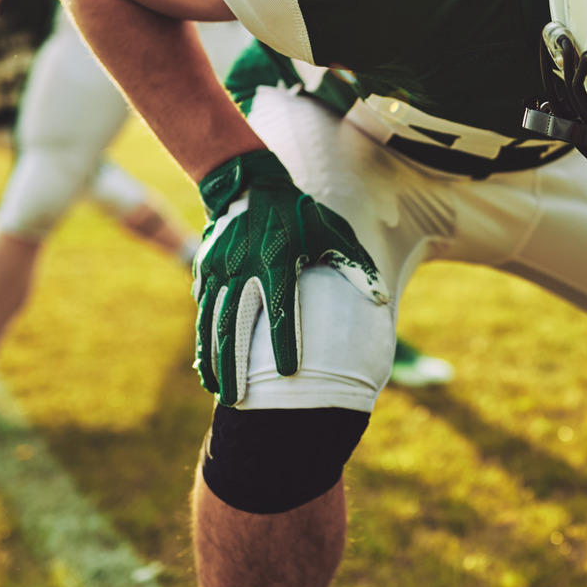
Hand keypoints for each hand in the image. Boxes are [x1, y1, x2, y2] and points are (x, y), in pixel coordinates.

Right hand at [194, 149, 387, 404]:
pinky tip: (206, 366)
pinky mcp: (206, 270)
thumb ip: (355, 266)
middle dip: (235, 365)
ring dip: (215, 360)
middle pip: (236, 325)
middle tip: (239, 401)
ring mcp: (220, 270)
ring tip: (219, 393)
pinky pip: (204, 310)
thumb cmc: (301, 214)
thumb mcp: (333, 232)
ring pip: (213, 322)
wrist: (250, 185)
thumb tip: (383, 300)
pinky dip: (203, 340)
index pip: (280, 309)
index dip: (284, 342)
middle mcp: (244, 268)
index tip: (288, 373)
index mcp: (278, 260)